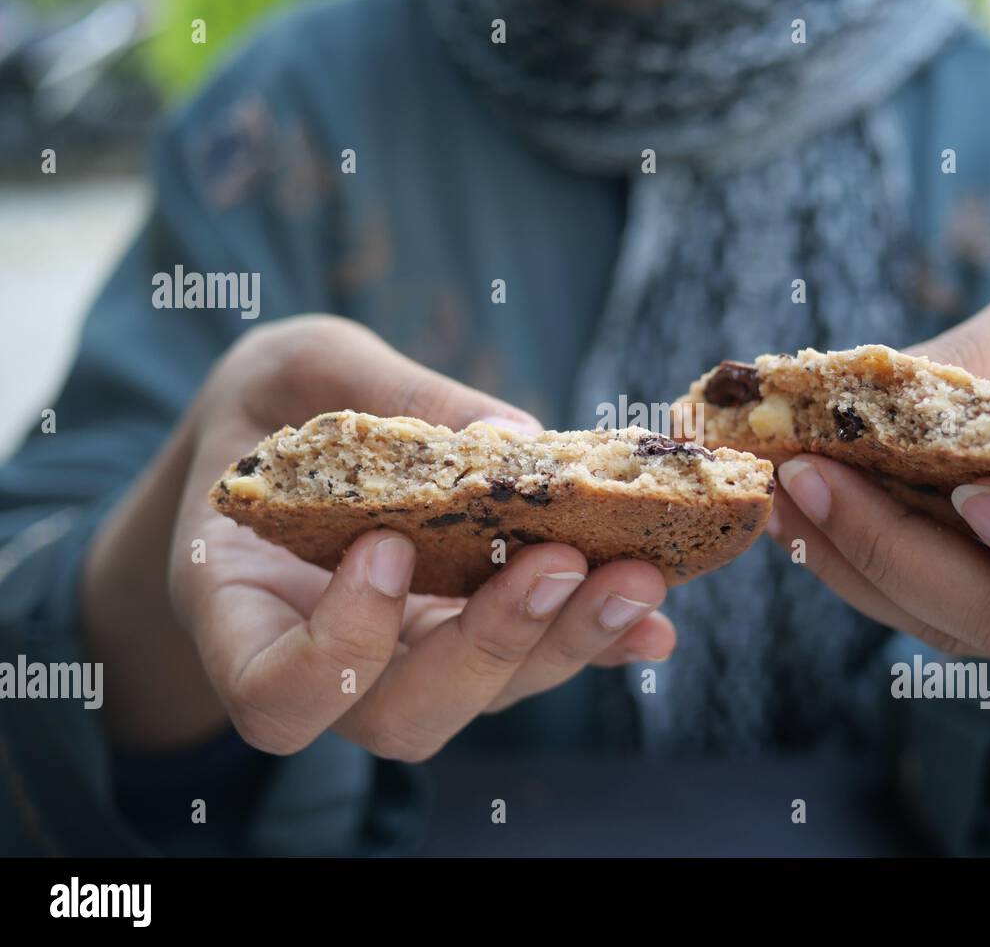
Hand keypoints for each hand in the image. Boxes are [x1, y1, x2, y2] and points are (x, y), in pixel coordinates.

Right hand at [83, 316, 674, 753]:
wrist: (274, 434)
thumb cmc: (267, 402)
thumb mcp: (303, 366)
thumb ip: (389, 397)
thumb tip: (517, 442)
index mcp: (241, 606)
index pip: (274, 695)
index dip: (337, 652)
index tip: (391, 549)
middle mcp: (324, 656)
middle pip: (402, 715)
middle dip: (490, 649)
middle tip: (558, 562)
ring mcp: (404, 655)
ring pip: (483, 697)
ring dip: (565, 643)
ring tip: (637, 576)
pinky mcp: (468, 633)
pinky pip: (533, 659)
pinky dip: (598, 641)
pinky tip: (655, 615)